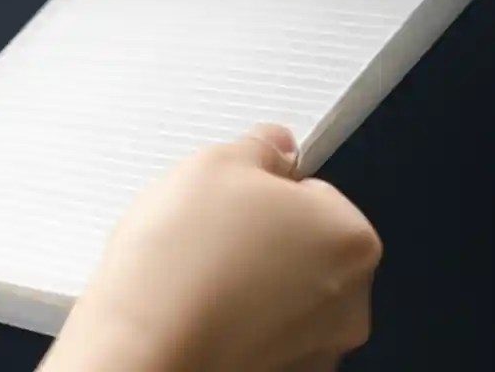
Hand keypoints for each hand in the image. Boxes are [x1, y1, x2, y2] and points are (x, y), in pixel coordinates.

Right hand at [39, 124, 381, 371]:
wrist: (143, 350)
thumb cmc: (183, 259)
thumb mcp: (216, 164)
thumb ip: (260, 147)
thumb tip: (276, 145)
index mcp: (350, 239)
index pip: (315, 194)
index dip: (265, 192)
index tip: (229, 201)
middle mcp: (351, 303)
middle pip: (306, 249)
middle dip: (261, 239)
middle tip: (206, 236)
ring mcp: (318, 350)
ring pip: (283, 296)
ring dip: (248, 284)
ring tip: (193, 277)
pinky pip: (260, 336)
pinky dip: (234, 325)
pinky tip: (195, 313)